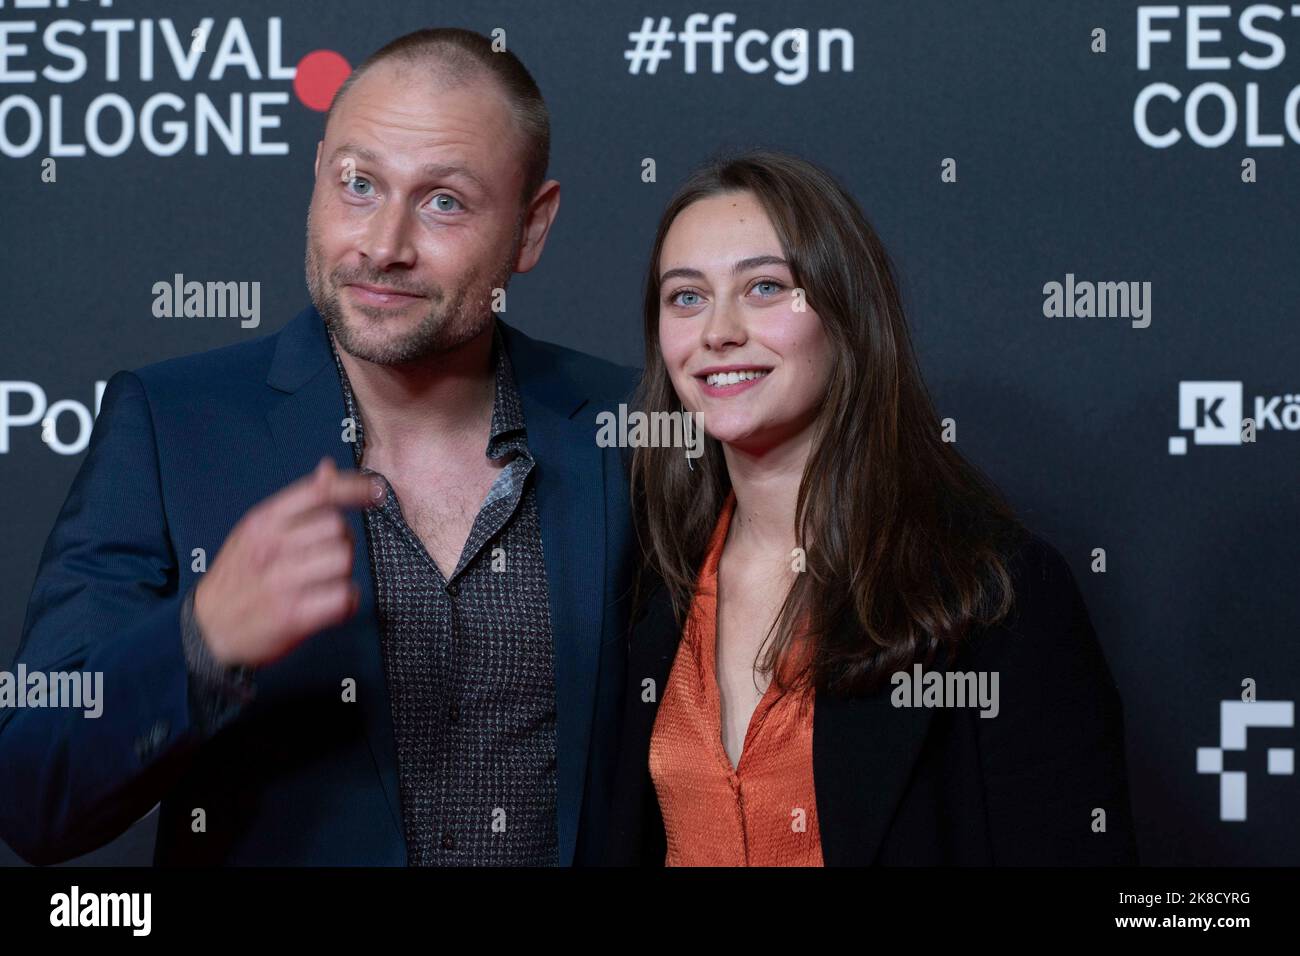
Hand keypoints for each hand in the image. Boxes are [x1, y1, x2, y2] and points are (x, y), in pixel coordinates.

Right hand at [192, 457, 382, 667]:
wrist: (207, 629)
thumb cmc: (237, 577)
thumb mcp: (256, 530)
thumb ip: (296, 502)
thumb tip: (328, 468)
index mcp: (263, 522)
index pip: (318, 492)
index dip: (354, 488)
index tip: (376, 491)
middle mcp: (272, 548)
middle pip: (337, 527)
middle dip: (341, 541)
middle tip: (325, 556)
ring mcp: (282, 582)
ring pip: (343, 560)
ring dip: (342, 572)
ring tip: (323, 581)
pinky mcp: (294, 615)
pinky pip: (344, 597)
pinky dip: (345, 602)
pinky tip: (330, 602)